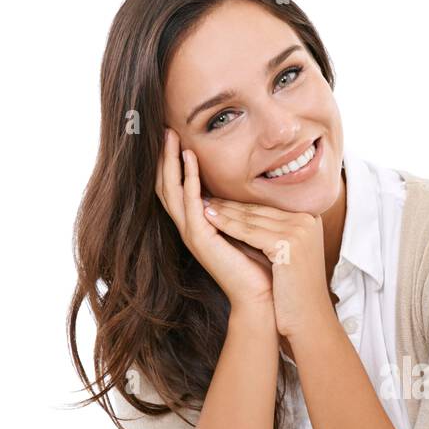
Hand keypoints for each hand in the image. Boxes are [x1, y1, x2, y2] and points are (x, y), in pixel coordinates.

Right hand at [154, 129, 273, 311]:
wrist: (264, 299)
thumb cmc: (261, 268)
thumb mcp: (248, 229)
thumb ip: (241, 212)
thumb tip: (248, 189)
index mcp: (200, 226)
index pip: (178, 188)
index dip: (173, 163)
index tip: (175, 136)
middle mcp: (191, 229)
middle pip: (166, 186)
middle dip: (165, 157)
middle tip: (165, 128)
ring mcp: (193, 234)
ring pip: (171, 191)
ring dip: (170, 162)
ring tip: (171, 136)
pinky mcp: (200, 240)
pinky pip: (190, 203)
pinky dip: (188, 179)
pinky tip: (190, 159)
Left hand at [202, 197, 336, 341]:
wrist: (308, 317)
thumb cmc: (293, 291)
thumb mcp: (287, 253)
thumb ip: (274, 232)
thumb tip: (245, 214)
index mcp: (310, 219)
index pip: (268, 209)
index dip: (240, 205)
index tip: (218, 200)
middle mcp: (308, 220)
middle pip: (260, 211)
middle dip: (230, 204)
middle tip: (202, 195)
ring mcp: (299, 230)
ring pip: (252, 219)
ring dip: (223, 210)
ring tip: (200, 203)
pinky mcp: (288, 243)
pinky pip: (249, 232)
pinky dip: (227, 225)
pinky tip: (208, 218)